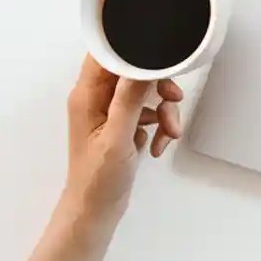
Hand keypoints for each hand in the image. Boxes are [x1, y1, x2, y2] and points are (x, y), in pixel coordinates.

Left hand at [62, 55, 182, 222]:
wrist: (96, 210)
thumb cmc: (98, 179)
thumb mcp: (117, 137)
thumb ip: (130, 100)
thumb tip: (143, 66)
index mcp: (87, 95)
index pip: (106, 54)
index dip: (132, 50)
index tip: (159, 57)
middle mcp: (97, 99)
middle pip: (133, 72)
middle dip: (158, 86)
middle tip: (173, 99)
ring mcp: (111, 112)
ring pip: (146, 93)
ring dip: (165, 110)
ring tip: (170, 133)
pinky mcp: (124, 125)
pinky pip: (149, 112)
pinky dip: (160, 125)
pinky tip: (159, 146)